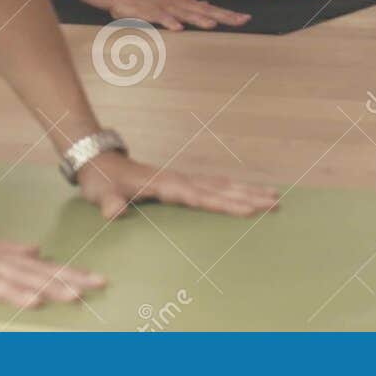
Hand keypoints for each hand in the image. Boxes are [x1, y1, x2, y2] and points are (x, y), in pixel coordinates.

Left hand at [76, 152, 279, 219]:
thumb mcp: (101, 193)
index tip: (249, 210)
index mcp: (166, 185)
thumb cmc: (101, 181)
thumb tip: (114, 213)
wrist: (98, 162)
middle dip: (249, 197)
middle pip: (220, 189)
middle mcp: (179, 180)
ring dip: (248, 192)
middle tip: (277, 203)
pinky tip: (247, 194)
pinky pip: (213, 186)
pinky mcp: (181, 183)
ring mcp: (182, 180)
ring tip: (274, 197)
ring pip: (222, 185)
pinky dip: (233, 190)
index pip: (201, 197)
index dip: (225, 205)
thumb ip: (109, 204)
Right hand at [109, 0, 250, 30]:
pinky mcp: (147, 12)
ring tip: (214, 25)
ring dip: (199, 19)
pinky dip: (168, 22)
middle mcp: (178, 4)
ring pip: (184, 14)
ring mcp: (163, 8)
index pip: (212, 10)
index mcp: (185, 4)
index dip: (229, 15)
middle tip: (242, 21)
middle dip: (223, 16)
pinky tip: (177, 28)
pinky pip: (159, 18)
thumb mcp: (173, 5)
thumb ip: (191, 8)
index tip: (247, 19)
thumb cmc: (146, 2)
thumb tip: (208, 8)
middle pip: (204, 11)